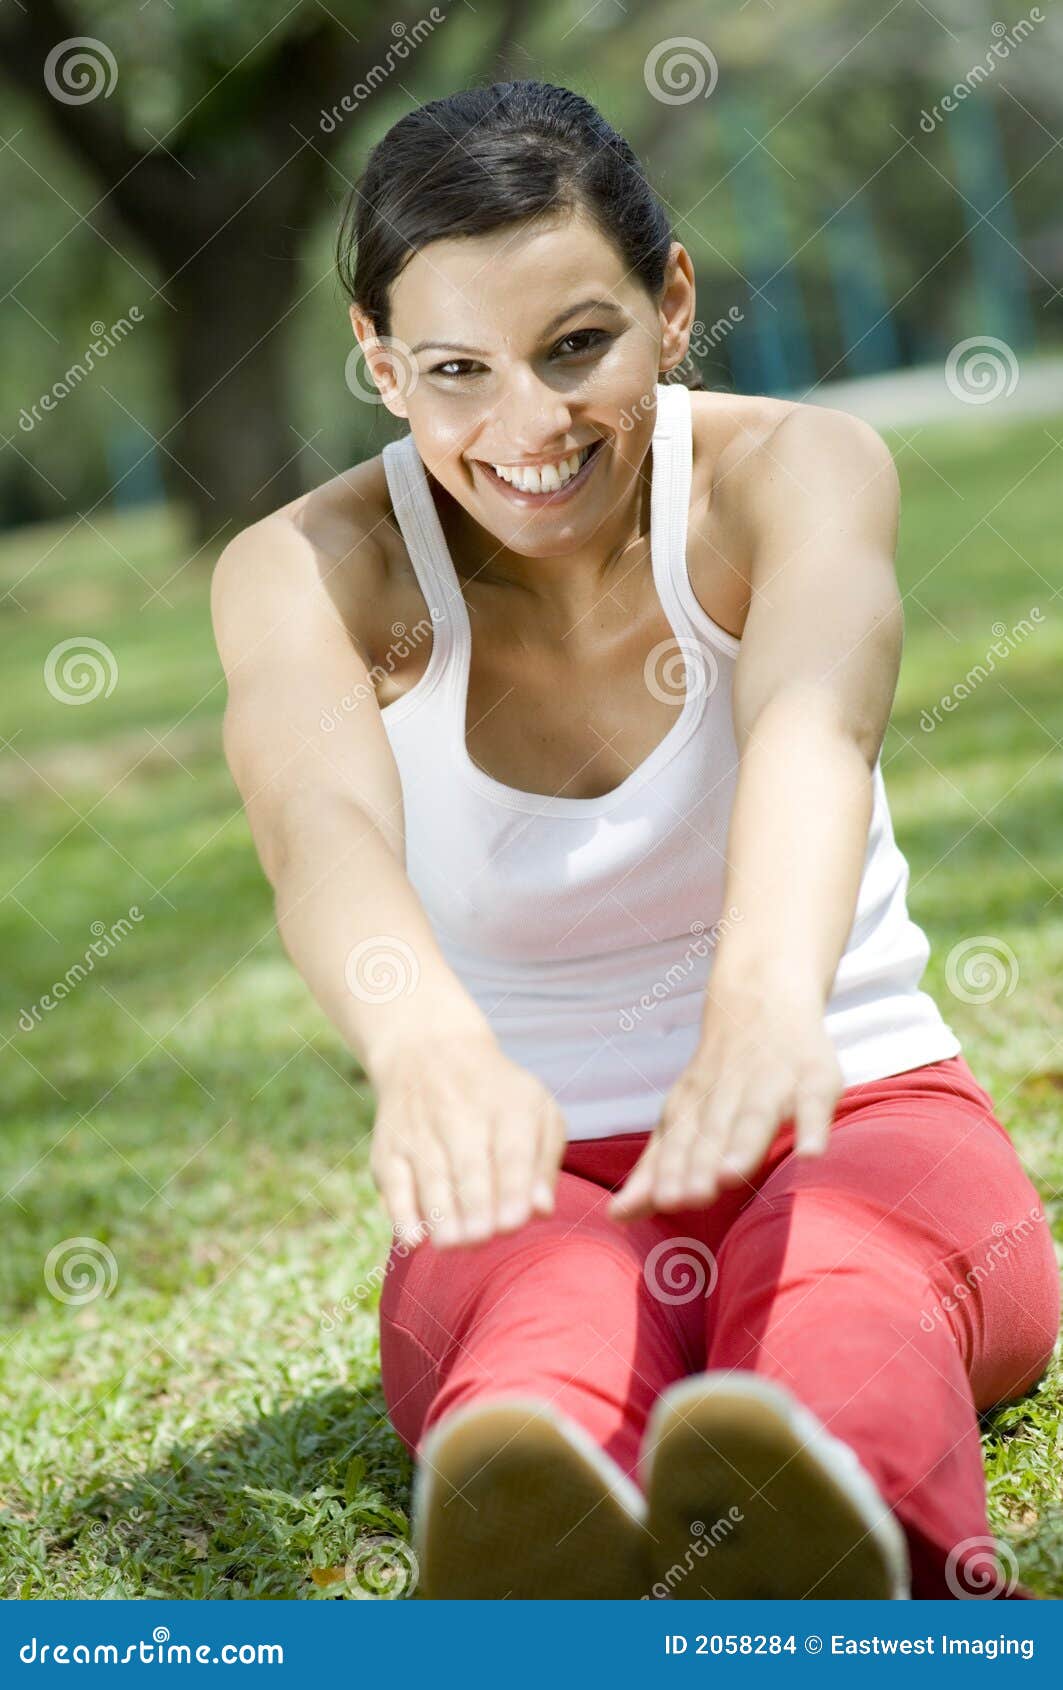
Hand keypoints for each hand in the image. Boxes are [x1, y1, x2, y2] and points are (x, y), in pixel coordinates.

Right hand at [368, 1030, 566, 1248]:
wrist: (429, 1050)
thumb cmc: (497, 1096)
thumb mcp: (536, 1109)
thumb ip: (544, 1161)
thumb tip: (542, 1210)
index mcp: (507, 1107)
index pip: (510, 1151)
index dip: (511, 1189)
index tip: (513, 1223)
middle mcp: (460, 1114)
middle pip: (468, 1165)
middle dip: (474, 1205)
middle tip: (480, 1239)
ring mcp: (420, 1130)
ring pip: (430, 1176)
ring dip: (440, 1213)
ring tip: (453, 1244)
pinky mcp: (390, 1147)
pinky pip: (393, 1182)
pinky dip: (400, 1211)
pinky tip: (414, 1238)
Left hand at [609, 984, 843, 1219]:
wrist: (763, 997)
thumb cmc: (720, 1076)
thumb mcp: (683, 1115)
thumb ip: (656, 1168)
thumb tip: (617, 1216)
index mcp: (694, 1104)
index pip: (680, 1141)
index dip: (672, 1170)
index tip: (662, 1201)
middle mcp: (728, 1092)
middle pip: (713, 1131)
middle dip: (700, 1164)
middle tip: (690, 1197)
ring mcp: (773, 1083)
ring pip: (755, 1116)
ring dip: (743, 1146)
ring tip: (732, 1177)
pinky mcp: (814, 1080)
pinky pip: (814, 1103)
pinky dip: (812, 1126)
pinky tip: (810, 1154)